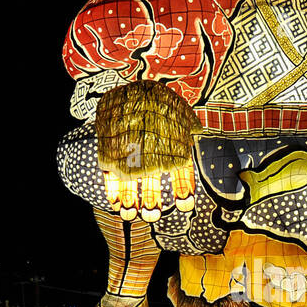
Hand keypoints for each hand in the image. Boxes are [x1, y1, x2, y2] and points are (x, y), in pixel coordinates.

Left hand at [95, 77, 200, 220]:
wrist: (128, 91)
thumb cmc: (156, 102)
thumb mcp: (174, 109)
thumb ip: (186, 121)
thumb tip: (197, 129)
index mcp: (170, 152)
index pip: (180, 176)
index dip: (183, 190)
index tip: (185, 204)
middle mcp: (150, 160)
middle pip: (153, 187)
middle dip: (152, 203)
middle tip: (152, 215)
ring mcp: (129, 160)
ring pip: (132, 187)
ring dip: (131, 202)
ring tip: (131, 214)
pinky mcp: (109, 159)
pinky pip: (111, 178)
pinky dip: (112, 192)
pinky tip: (115, 203)